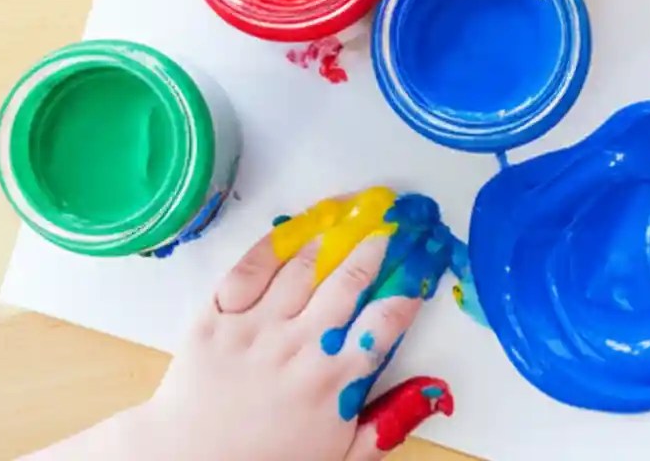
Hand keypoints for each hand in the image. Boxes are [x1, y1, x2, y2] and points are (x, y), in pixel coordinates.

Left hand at [24, 231, 451, 460]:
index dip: (409, 287)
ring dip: (331, 238)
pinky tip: (293, 230)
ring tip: (350, 215)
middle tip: (391, 226)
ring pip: (303, 268)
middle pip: (349, 281)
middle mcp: (300, 346)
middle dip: (375, 248)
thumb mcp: (341, 458)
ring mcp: (256, 328)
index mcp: (335, 381)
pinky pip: (247, 270)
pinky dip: (273, 246)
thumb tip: (434, 393)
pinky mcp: (215, 318)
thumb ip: (389, 423)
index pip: (386, 320)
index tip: (422, 265)